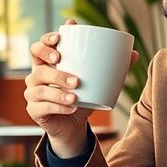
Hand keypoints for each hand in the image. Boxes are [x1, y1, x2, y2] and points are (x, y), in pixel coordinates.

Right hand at [24, 19, 137, 156]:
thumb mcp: (96, 81)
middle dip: (55, 71)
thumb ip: (111, 67)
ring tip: (76, 96)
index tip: (58, 40)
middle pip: (38, 67)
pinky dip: (58, 106)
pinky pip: (42, 107)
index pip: (38, 47)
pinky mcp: (34, 111)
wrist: (73, 125)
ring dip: (59, 91)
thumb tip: (134, 53)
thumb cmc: (82, 97)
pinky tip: (71, 107)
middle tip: (75, 79)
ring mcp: (32, 94)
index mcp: (47, 63)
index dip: (45, 42)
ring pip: (40, 88)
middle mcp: (36, 76)